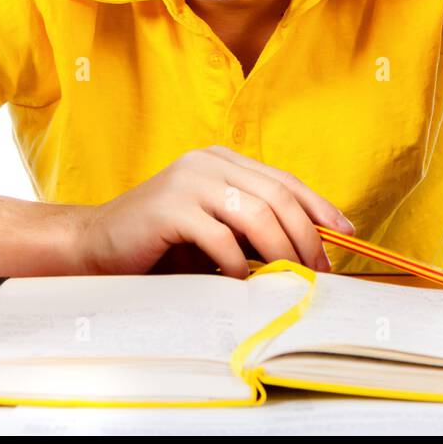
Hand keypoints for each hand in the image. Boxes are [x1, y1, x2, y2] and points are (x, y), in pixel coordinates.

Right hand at [72, 146, 355, 277]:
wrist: (96, 245)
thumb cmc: (160, 245)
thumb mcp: (215, 229)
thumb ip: (251, 228)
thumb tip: (309, 250)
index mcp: (221, 160)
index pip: (283, 179)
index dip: (319, 206)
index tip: (346, 233)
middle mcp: (208, 162)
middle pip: (276, 194)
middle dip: (306, 234)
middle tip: (320, 268)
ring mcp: (188, 181)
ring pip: (255, 212)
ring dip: (281, 249)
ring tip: (291, 276)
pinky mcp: (170, 207)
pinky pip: (220, 237)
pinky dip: (237, 264)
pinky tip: (240, 283)